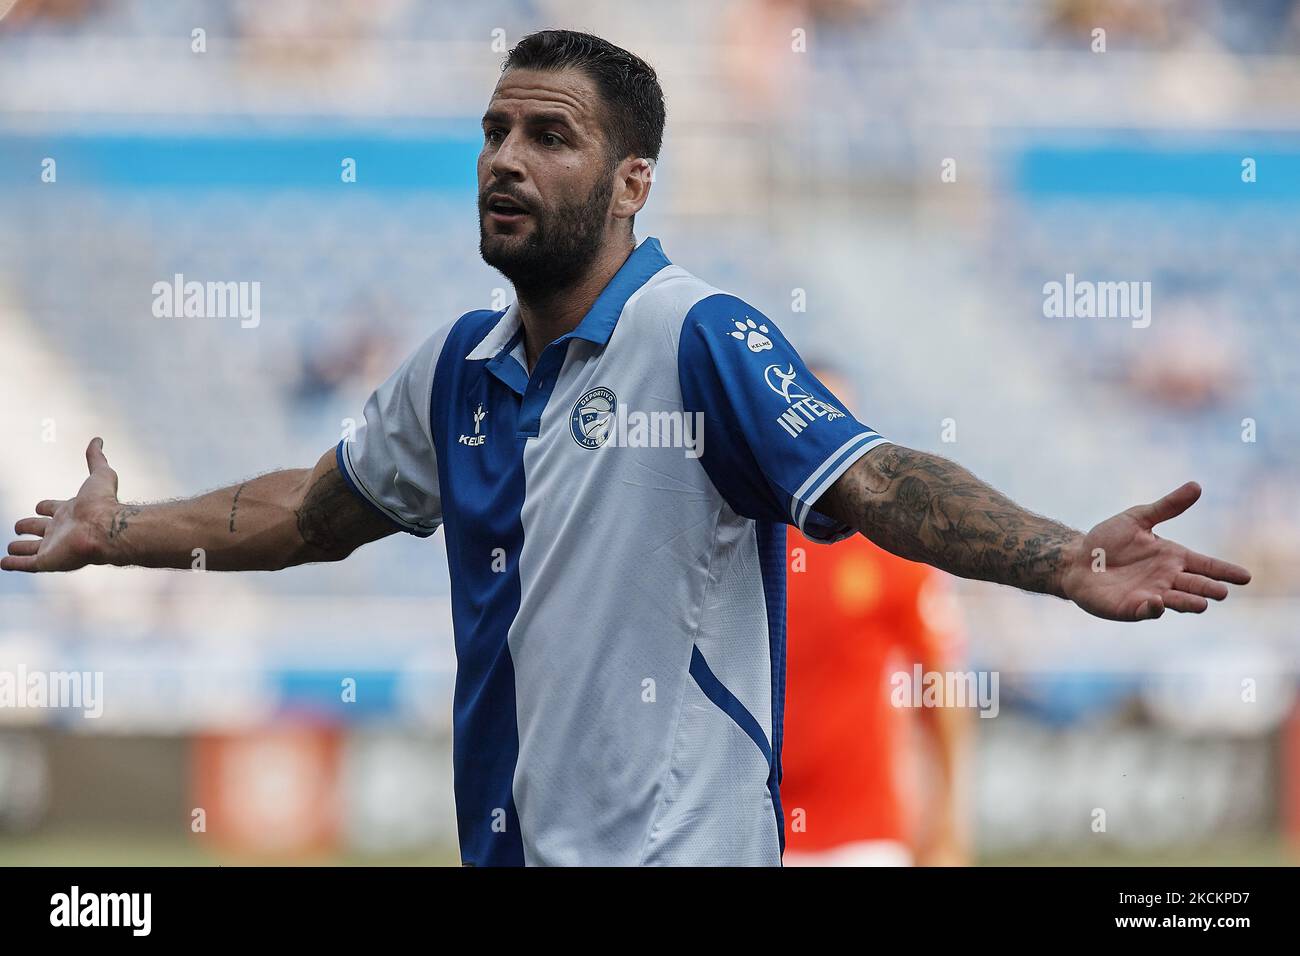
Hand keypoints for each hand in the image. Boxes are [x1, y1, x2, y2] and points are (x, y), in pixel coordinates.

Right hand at [2, 437, 121, 572]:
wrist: (105, 528)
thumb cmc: (104, 502)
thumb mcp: (100, 474)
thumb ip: (97, 458)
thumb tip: (97, 440)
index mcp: (71, 512)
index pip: (53, 509)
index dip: (46, 506)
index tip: (40, 506)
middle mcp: (62, 530)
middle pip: (40, 528)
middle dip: (28, 526)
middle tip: (19, 526)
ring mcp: (54, 546)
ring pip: (31, 548)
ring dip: (20, 548)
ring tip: (10, 549)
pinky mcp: (48, 561)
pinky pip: (26, 564)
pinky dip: (13, 563)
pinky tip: (3, 563)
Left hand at [1059, 481, 1250, 621]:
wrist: (1077, 559)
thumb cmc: (1108, 540)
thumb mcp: (1138, 519)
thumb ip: (1167, 507)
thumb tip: (1197, 485)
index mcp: (1173, 557)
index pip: (1206, 565)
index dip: (1225, 571)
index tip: (1246, 577)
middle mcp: (1167, 579)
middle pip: (1196, 586)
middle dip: (1209, 590)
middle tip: (1222, 592)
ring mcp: (1151, 595)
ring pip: (1177, 602)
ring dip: (1189, 603)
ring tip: (1202, 603)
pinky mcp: (1131, 607)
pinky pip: (1146, 610)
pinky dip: (1153, 608)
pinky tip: (1157, 602)